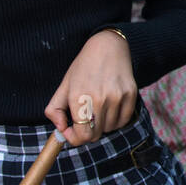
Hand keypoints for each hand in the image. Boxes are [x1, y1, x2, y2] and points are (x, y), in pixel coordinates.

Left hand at [44, 30, 136, 146]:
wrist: (108, 46)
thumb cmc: (83, 67)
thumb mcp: (64, 86)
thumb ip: (55, 110)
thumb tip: (61, 129)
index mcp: (79, 97)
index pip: (81, 135)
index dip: (74, 138)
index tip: (71, 130)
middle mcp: (100, 99)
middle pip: (95, 135)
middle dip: (87, 132)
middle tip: (84, 120)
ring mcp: (117, 97)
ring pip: (109, 129)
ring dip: (102, 124)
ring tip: (97, 109)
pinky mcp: (130, 95)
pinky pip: (123, 121)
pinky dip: (116, 120)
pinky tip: (110, 108)